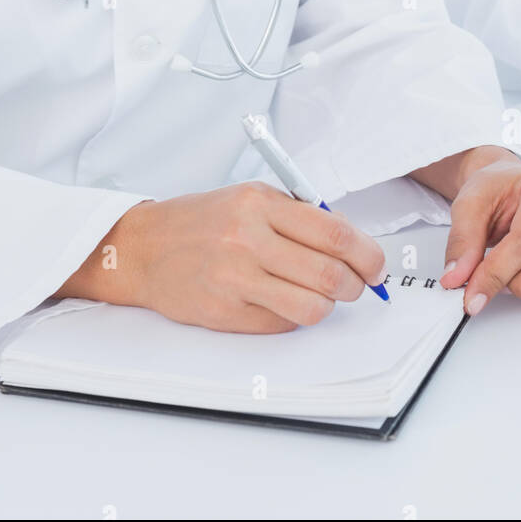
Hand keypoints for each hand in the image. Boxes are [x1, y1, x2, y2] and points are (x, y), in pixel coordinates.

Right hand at [55, 182, 387, 332]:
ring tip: (322, 296)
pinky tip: (283, 302)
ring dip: (329, 306)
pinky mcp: (225, 312)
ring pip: (313, 307)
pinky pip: (283, 324)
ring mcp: (235, 278)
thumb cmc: (202, 221)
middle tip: (357, 285)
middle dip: (356, 285)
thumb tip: (352, 245)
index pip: (335, 232)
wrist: (144, 247)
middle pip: (330, 274)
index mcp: (260, 203)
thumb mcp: (249, 198)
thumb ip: (298, 216)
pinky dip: (294, 317)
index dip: (368, 254)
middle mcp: (248, 238)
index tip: (376, 265)